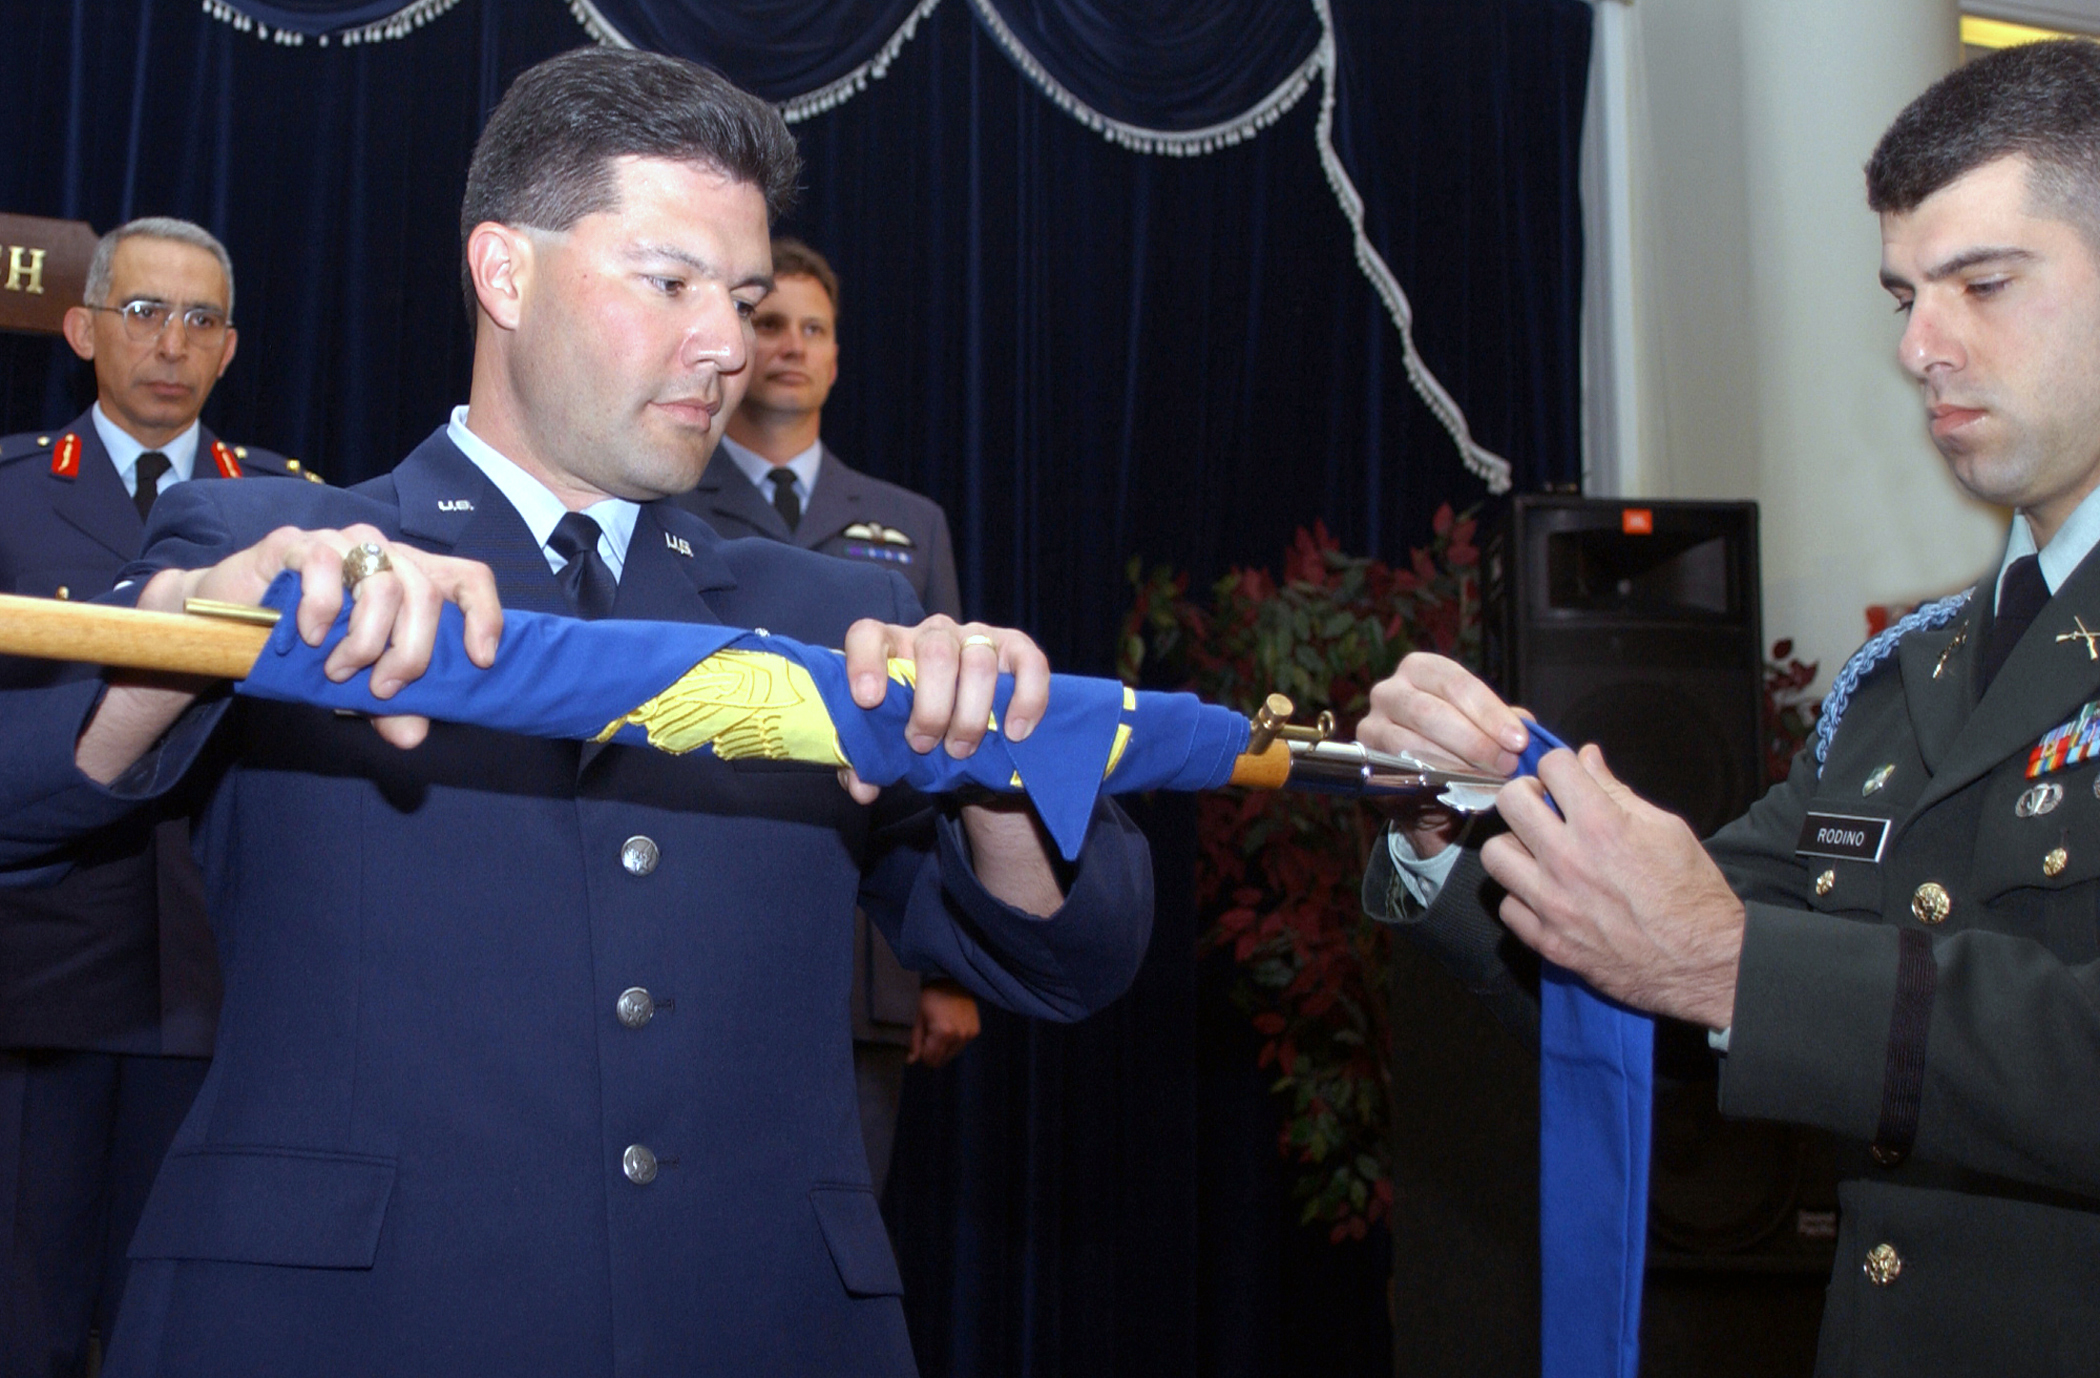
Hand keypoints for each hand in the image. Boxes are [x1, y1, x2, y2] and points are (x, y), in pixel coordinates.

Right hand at [136, 525, 500, 749]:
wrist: (230, 618)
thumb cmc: (308, 644)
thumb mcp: (356, 682)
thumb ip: (389, 705)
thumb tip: (412, 735)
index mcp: (412, 578)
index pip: (469, 578)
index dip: (485, 615)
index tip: (480, 660)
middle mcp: (385, 553)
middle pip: (427, 593)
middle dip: (412, 652)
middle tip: (382, 689)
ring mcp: (344, 543)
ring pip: (384, 584)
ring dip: (365, 641)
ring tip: (337, 671)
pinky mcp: (299, 544)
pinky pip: (327, 570)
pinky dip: (323, 612)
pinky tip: (308, 638)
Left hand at [835, 616, 1048, 803]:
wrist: (964, 728)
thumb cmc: (916, 728)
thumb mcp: (887, 744)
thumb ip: (865, 764)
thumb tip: (864, 788)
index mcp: (891, 648)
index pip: (869, 635)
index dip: (865, 662)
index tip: (868, 700)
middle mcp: (933, 634)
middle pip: (936, 653)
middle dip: (931, 709)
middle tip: (923, 745)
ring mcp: (977, 638)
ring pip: (979, 663)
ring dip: (971, 716)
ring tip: (961, 751)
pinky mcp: (1016, 648)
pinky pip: (1030, 664)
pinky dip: (1026, 701)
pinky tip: (1015, 732)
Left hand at [908, 980, 980, 1067]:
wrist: (954, 979)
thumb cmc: (932, 996)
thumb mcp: (919, 1017)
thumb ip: (915, 1041)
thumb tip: (911, 1061)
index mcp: (943, 1033)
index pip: (930, 1059)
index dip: (922, 1054)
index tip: (921, 1041)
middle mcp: (959, 1036)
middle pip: (941, 1060)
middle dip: (932, 1052)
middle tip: (929, 1034)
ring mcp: (969, 1035)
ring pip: (951, 1055)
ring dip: (943, 1048)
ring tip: (940, 1028)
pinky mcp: (975, 1031)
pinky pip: (960, 1046)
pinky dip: (953, 1042)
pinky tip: (951, 1026)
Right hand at [1359, 652, 1530, 855]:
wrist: (1424, 791)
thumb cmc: (1456, 748)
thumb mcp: (1482, 727)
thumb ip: (1502, 721)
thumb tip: (1525, 725)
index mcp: (1420, 669)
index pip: (1456, 683)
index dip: (1489, 712)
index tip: (1518, 740)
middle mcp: (1390, 690)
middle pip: (1433, 711)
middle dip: (1475, 740)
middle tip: (1507, 763)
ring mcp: (1373, 723)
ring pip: (1414, 742)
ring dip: (1456, 763)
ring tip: (1488, 778)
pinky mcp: (1367, 758)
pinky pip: (1400, 768)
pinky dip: (1433, 778)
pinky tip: (1461, 787)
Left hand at [1481, 743, 1743, 1028]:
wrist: (1704, 960)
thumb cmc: (1692, 892)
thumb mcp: (1666, 827)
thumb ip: (1617, 791)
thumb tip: (1588, 757)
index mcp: (1600, 824)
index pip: (1552, 765)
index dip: (1561, 765)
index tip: (1566, 778)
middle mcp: (1566, 859)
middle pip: (1509, 801)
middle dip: (1526, 794)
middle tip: (1544, 807)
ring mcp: (1552, 902)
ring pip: (1496, 853)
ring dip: (1515, 846)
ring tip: (1538, 852)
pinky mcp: (1548, 940)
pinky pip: (1507, 905)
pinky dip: (1522, 897)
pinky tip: (1545, 894)